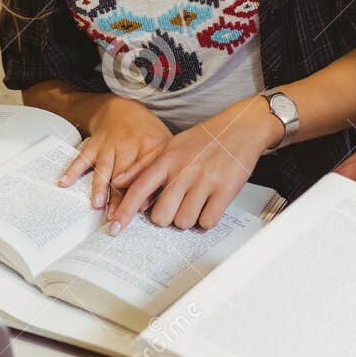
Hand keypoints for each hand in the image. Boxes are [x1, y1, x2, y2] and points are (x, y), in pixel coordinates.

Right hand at [56, 96, 171, 210]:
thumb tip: (159, 200)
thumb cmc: (146, 132)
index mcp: (151, 145)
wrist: (123, 108)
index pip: (147, 171)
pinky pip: (83, 158)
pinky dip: (73, 170)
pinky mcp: (94, 143)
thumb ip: (162, 170)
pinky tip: (64, 182)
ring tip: (97, 204)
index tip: (138, 209)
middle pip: (125, 174)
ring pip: (105, 168)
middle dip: (119, 197)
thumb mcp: (163, 144)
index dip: (142, 190)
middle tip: (116, 217)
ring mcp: (110, 144)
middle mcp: (130, 144)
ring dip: (100, 187)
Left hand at [106, 94, 281, 233]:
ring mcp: (205, 181)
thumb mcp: (171, 146)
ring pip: (184, 222)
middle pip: (161, 215)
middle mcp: (183, 170)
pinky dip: (207, 220)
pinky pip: (207, 221)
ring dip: (188, 219)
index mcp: (167, 159)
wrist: (241, 127)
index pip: (139, 190)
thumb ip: (143, 165)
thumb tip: (119, 181)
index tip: (114, 228)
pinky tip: (209, 206)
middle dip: (167, 217)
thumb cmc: (205, 139)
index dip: (125, 212)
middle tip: (176, 206)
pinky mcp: (225, 190)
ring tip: (195, 203)